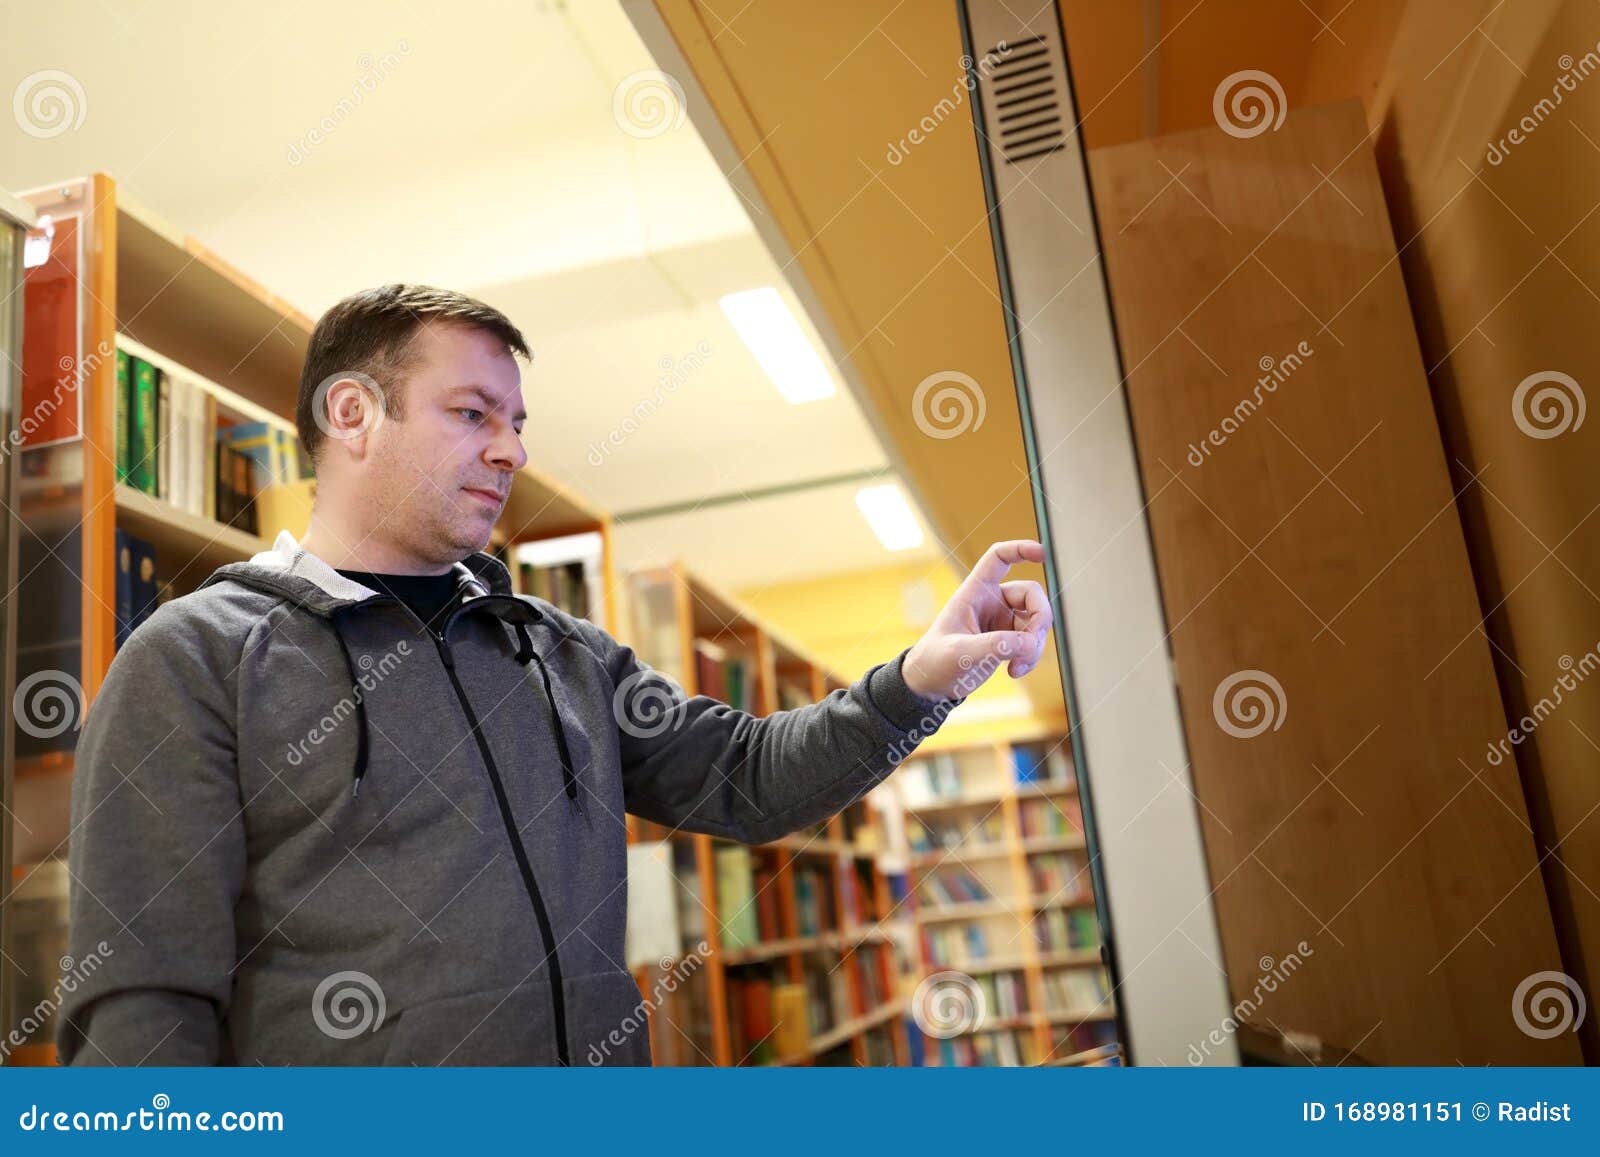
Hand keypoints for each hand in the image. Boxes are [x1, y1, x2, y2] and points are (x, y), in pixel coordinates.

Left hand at [901, 539, 1054, 700]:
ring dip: (1034, 645)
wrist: (931, 685)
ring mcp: (1002, 621)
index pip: (999, 558)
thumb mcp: (959, 653)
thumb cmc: (935, 661)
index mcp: (974, 592)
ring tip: (1016, 666)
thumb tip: (1029, 643)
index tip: (1042, 553)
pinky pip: (1032, 642)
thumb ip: (994, 646)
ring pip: (1036, 621)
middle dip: (1040, 619)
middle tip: (1031, 645)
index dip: (1020, 549)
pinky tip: (1015, 671)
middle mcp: (991, 602)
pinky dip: (1030, 656)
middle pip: (1031, 594)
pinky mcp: (1008, 641)